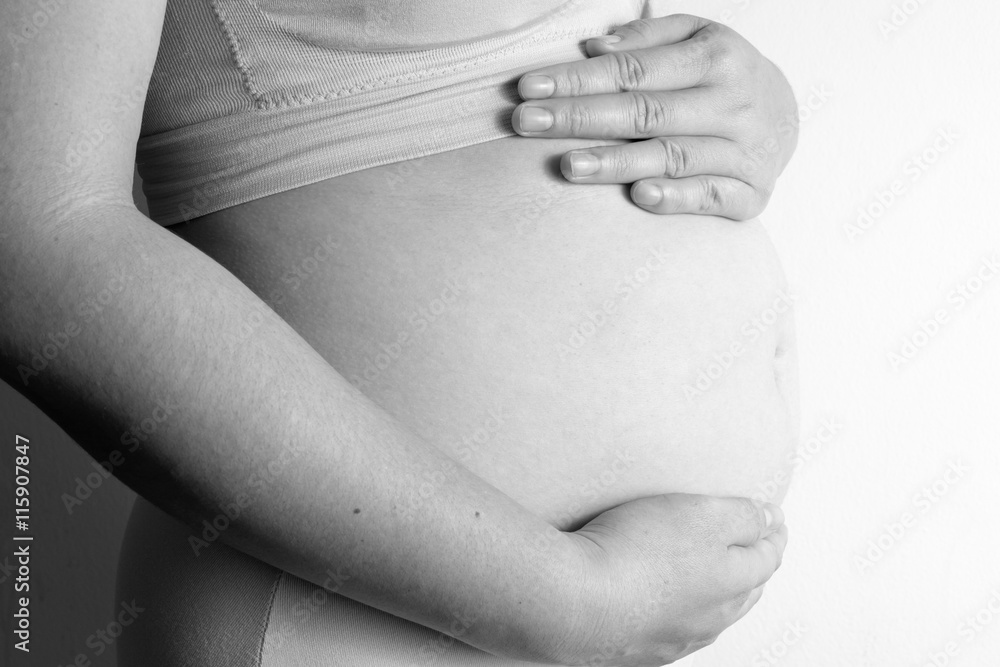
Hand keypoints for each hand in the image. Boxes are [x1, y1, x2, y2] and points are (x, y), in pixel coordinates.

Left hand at [511, 14, 798, 219]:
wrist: (787, 117)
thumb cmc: (722, 75)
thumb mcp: (695, 39)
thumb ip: (648, 41)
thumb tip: (595, 48)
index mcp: (715, 57)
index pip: (634, 69)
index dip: (578, 79)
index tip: (529, 88)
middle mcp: (731, 103)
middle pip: (646, 112)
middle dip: (581, 117)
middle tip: (528, 123)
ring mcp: (744, 151)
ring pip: (672, 157)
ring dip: (618, 163)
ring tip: (568, 165)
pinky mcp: (751, 194)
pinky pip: (711, 198)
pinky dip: (676, 198)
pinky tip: (639, 197)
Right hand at [559, 493, 786, 665]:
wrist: (573, 602)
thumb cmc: (635, 554)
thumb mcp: (701, 514)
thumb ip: (742, 516)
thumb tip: (769, 519)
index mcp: (732, 585)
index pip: (766, 557)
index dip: (772, 532)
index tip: (772, 517)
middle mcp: (709, 620)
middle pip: (744, 592)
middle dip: (751, 565)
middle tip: (752, 545)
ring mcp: (673, 640)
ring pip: (708, 616)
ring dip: (716, 594)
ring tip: (712, 575)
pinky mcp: (636, 649)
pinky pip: (669, 630)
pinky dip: (677, 612)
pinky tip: (665, 605)